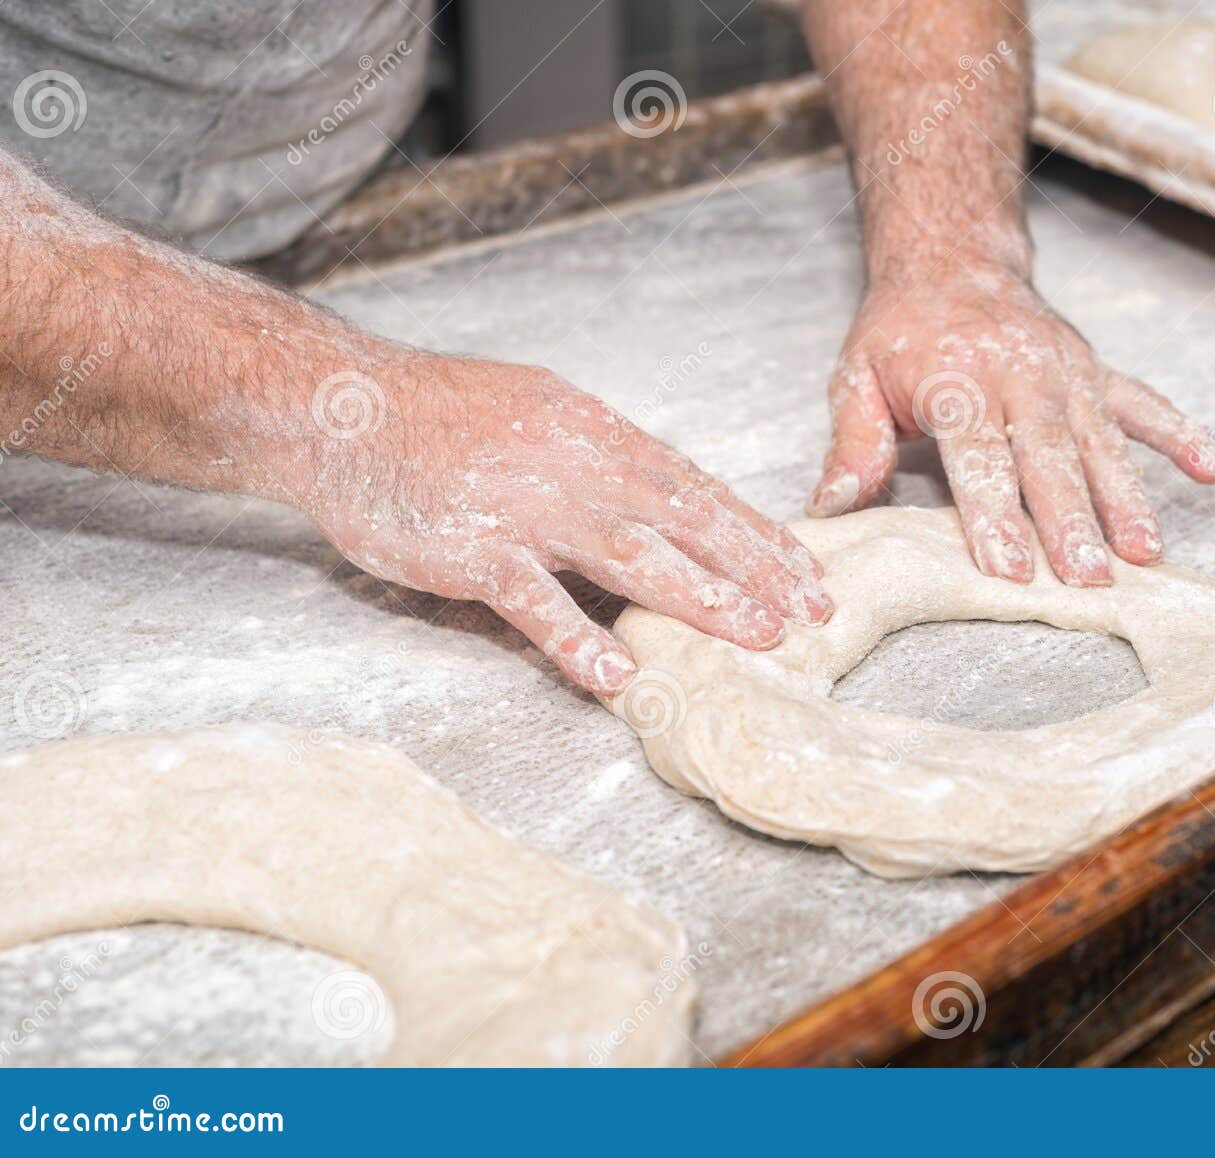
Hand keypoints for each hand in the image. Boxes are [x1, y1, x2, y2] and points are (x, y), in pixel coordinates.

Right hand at [298, 353, 830, 695]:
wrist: (340, 407)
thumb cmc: (436, 413)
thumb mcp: (536, 410)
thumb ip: (598, 454)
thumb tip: (659, 496)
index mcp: (595, 431)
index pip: (694, 486)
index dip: (755, 530)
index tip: (805, 567)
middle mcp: (575, 464)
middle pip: (685, 519)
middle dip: (757, 568)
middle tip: (812, 611)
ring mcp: (526, 506)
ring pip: (632, 554)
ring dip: (702, 597)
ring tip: (758, 635)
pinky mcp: (473, 548)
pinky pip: (535, 601)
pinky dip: (578, 638)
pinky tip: (621, 674)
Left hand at [807, 263, 1214, 584]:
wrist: (951, 259)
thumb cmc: (900, 334)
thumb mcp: (855, 378)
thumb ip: (852, 444)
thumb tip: (833, 507)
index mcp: (956, 377)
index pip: (977, 454)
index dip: (993, 512)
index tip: (1008, 567)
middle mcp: (1019, 371)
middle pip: (1048, 454)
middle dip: (1069, 520)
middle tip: (1087, 578)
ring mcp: (1066, 371)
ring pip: (1100, 440)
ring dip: (1125, 497)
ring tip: (1144, 553)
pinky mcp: (1096, 372)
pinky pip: (1144, 403)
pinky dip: (1181, 434)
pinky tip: (1213, 470)